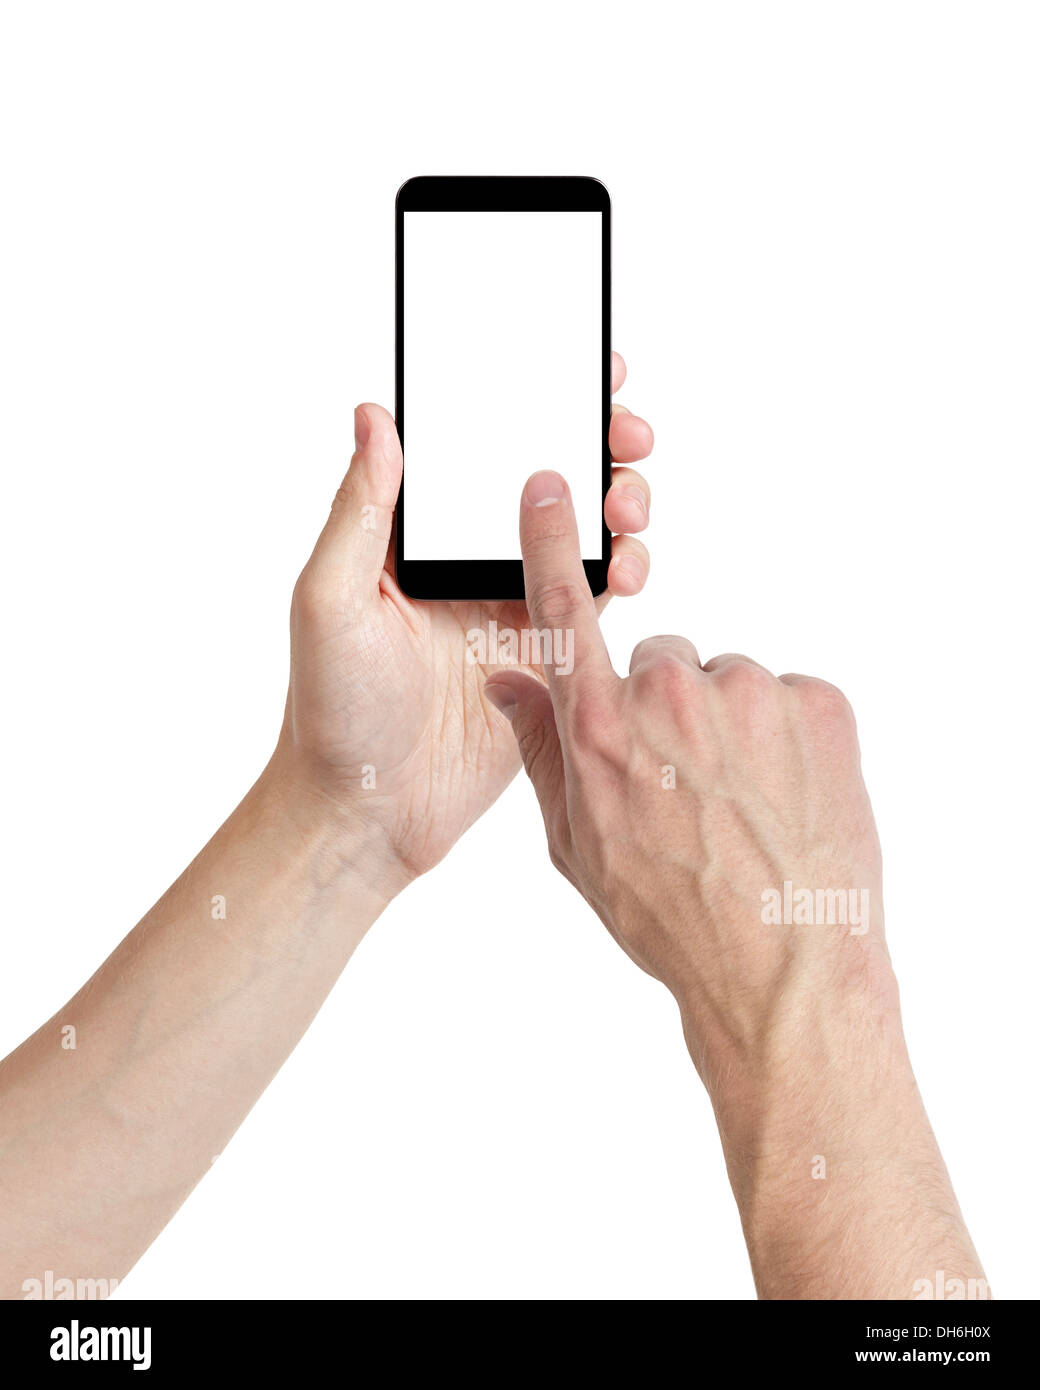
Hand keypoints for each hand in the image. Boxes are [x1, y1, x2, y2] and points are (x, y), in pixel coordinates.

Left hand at [271, 353, 652, 889]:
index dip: (528, 394)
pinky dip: (625, 569)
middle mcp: (469, 554)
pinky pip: (597, 595)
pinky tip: (627, 566)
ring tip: (630, 506)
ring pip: (584, 528)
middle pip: (547, 474)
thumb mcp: (330, 599)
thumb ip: (361, 509)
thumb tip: (376, 415)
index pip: (478, 441)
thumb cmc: (330, 709)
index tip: (571, 362)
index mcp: (416, 531)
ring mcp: (514, 601)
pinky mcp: (549, 652)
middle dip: (596, 440)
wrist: (370, 812)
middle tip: (625, 431)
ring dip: (621, 502)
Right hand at [483, 473, 985, 1298]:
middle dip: (667, 710)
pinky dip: (785, 735)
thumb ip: (543, 752)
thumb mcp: (577, 847)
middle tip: (686, 783)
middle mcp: (672, 694)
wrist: (782, 968)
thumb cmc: (672, 917)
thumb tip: (513, 684)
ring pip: (728, 685)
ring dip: (730, 726)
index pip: (564, 612)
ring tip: (741, 802)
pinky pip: (788, 697)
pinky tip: (782, 796)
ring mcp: (753, 694)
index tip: (551, 485)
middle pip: (662, 664)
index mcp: (601, 728)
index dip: (552, 544)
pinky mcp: (820, 702)